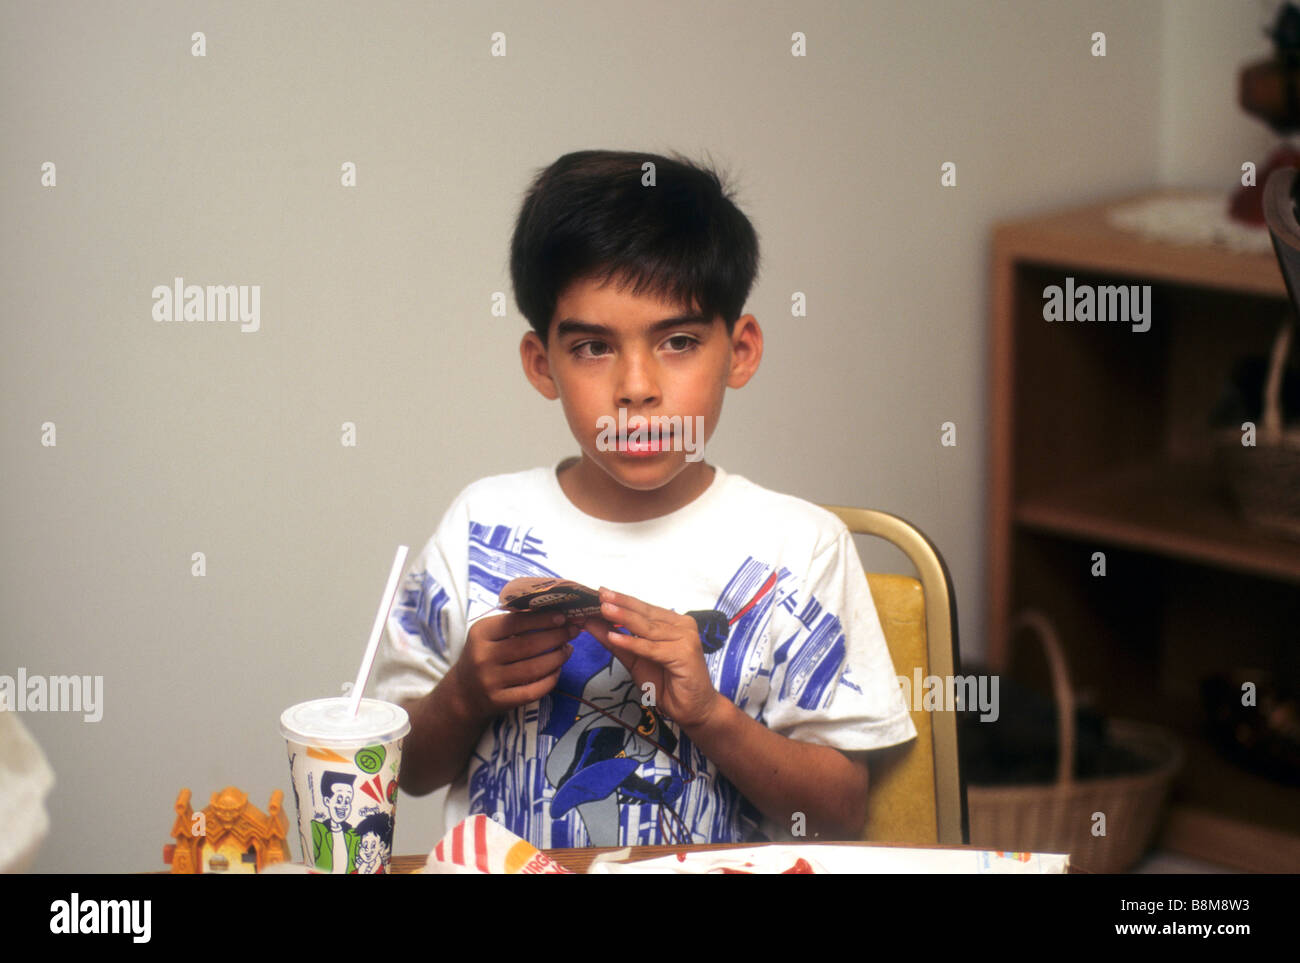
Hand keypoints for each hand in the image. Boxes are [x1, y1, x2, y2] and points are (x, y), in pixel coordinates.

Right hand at [450, 610, 576, 722]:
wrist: (464, 694)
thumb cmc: (483, 656)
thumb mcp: (488, 635)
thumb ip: (512, 622)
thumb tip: (551, 611)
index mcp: (480, 633)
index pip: (516, 622)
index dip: (542, 619)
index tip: (563, 616)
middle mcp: (483, 657)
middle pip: (529, 645)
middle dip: (556, 636)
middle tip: (572, 631)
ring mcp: (491, 681)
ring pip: (535, 668)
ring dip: (558, 657)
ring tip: (568, 649)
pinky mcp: (500, 701)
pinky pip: (534, 690)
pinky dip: (550, 679)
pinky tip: (558, 670)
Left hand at [581, 587, 722, 729]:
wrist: (692, 709)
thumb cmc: (666, 683)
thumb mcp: (635, 660)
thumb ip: (616, 642)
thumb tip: (592, 624)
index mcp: (673, 622)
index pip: (643, 608)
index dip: (622, 600)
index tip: (599, 592)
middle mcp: (682, 626)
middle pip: (645, 613)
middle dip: (621, 603)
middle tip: (600, 594)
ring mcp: (686, 638)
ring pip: (648, 628)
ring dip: (623, 618)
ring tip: (603, 609)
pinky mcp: (684, 654)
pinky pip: (652, 648)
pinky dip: (632, 643)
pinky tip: (614, 637)